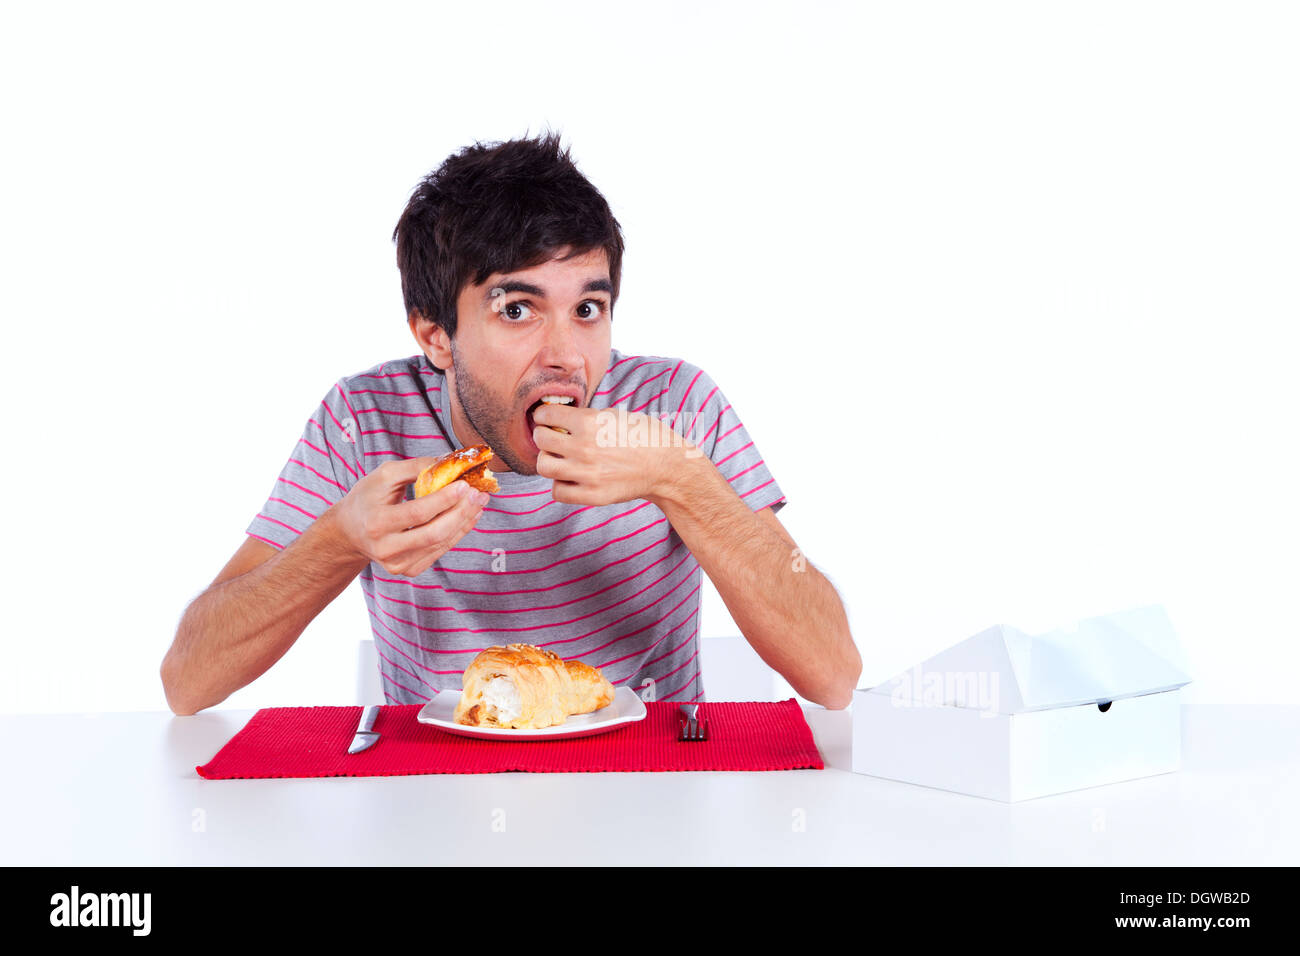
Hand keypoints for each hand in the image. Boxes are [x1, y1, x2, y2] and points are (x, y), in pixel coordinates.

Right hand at [328, 456, 487, 576]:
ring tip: (479, 502)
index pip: (418, 513)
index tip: (465, 485)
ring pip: (441, 543)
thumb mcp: (385, 475)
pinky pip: (440, 551)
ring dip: (465, 521)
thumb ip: (416, 467)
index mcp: (376, 523)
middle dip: (461, 512)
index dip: (445, 499)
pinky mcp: (408, 570)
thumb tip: (449, 461)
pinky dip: (458, 533)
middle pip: (434, 533)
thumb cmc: (368, 497)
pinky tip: (469, 517)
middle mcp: (386, 548)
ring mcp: (397, 564)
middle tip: (479, 494)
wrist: (351, 530)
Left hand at [532, 404, 698, 505]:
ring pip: (544, 467)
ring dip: (549, 461)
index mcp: (590, 423)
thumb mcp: (615, 416)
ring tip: (561, 460)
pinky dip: (561, 485)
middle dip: (544, 436)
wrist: (666, 467)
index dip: (543, 415)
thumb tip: (558, 419)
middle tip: (553, 438)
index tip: (547, 419)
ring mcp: (588, 474)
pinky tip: (572, 478)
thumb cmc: (643, 437)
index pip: (545, 414)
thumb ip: (585, 417)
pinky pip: (557, 492)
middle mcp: (585, 448)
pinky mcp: (593, 495)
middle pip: (540, 440)